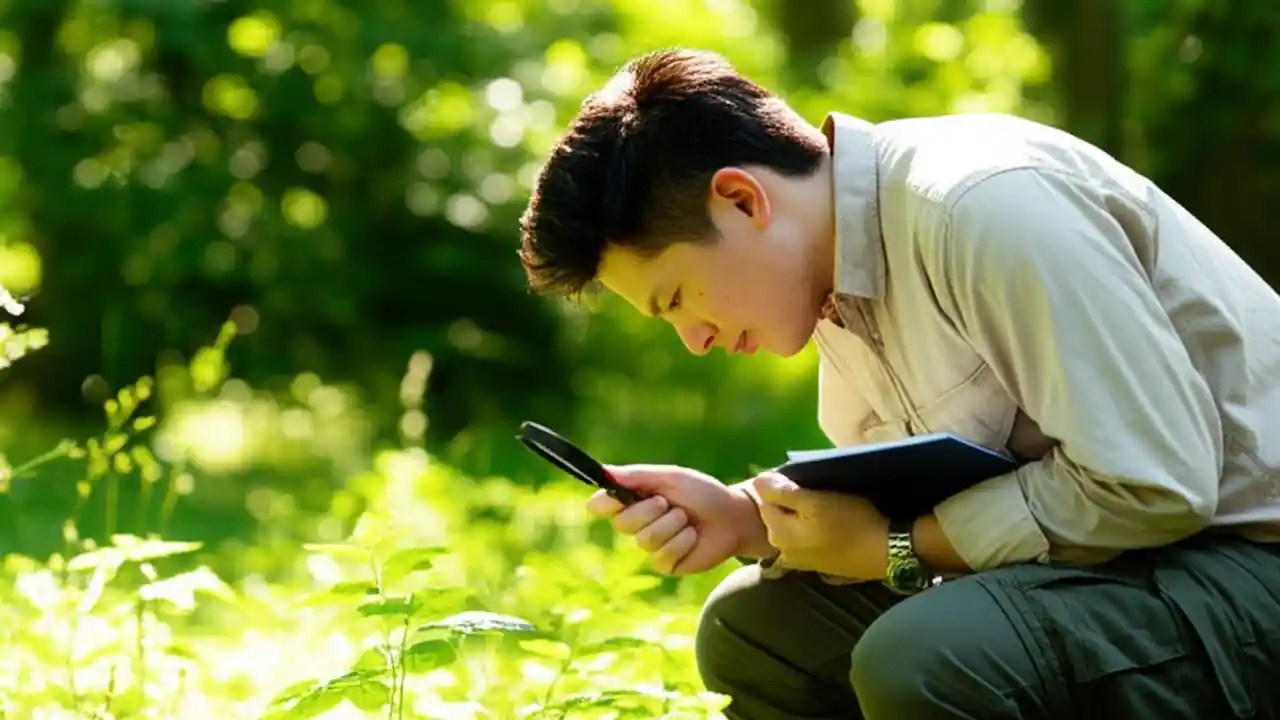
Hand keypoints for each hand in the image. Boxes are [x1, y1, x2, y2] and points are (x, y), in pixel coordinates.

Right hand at [585, 464, 764, 574]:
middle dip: (649, 510)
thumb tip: (605, 473)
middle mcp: (638, 525)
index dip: (603, 502)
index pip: (601, 505)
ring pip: (645, 540)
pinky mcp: (667, 564)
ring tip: (687, 519)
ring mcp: (652, 547)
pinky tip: (693, 537)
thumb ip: (638, 476)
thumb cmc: (702, 493)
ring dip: (672, 524)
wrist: (733, 515)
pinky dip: (682, 542)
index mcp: (634, 500)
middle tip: (669, 503)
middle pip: (622, 523)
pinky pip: (662, 556)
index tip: (611, 499)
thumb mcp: (671, 478)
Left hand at [752, 471, 889, 579]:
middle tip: (815, 491)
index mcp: (777, 534)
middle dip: (790, 501)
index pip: (765, 500)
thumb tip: (758, 481)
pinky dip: (812, 529)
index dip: (781, 485)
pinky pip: (806, 539)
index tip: (802, 480)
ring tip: (824, 505)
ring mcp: (801, 561)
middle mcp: (783, 552)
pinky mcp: (819, 565)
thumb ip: (782, 493)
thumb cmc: (850, 522)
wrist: (887, 552)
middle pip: (778, 515)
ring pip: (793, 527)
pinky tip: (828, 524)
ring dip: (802, 515)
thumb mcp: (815, 502)